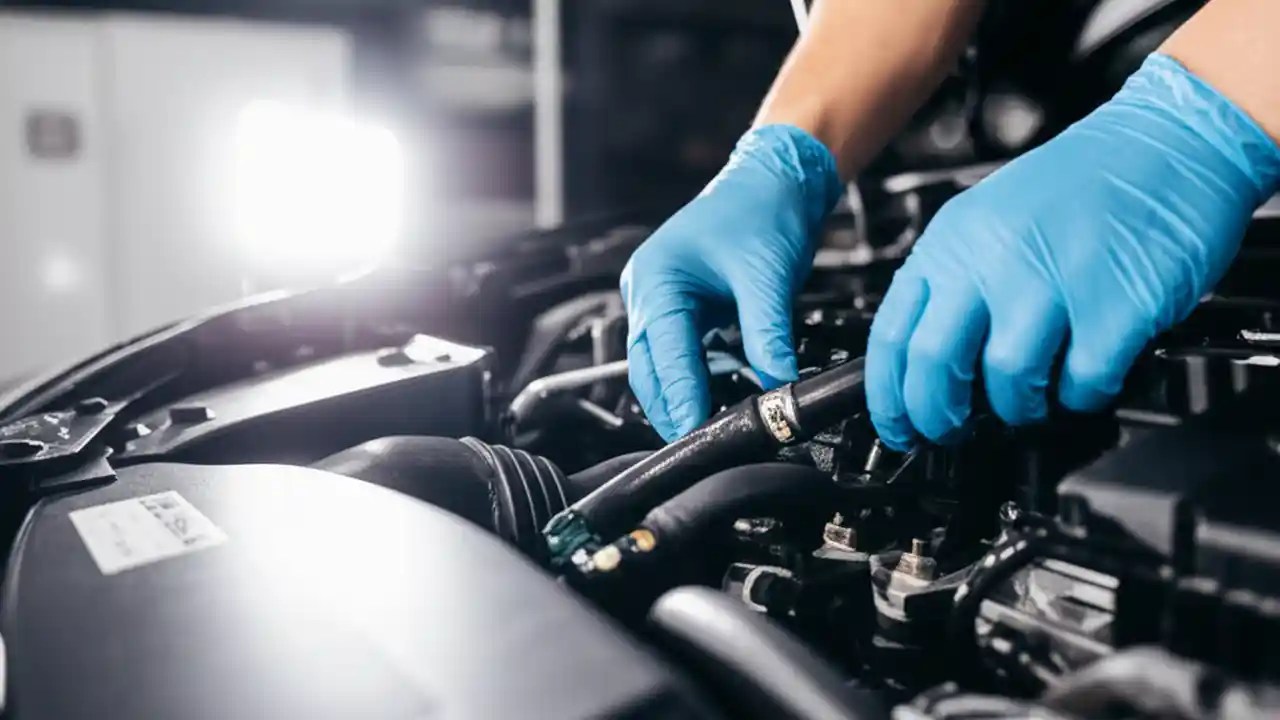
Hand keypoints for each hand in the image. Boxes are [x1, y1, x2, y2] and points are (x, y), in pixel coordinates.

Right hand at [621, 125, 840, 441]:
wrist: (778, 177)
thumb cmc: (763, 209)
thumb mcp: (768, 277)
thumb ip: (769, 336)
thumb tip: (780, 387)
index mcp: (656, 279)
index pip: (665, 354)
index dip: (682, 397)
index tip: (697, 434)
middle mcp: (649, 291)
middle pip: (649, 368)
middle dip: (672, 407)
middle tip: (699, 443)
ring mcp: (663, 299)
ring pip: (662, 365)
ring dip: (683, 395)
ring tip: (710, 428)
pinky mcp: (684, 307)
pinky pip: (683, 353)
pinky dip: (698, 378)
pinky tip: (720, 398)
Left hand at [867, 54, 1279, 449]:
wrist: (1169, 141)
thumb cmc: (1084, 183)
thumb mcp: (990, 219)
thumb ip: (955, 284)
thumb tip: (927, 364)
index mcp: (953, 241)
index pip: (892, 333)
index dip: (886, 395)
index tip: (897, 426)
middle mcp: (993, 259)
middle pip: (934, 365)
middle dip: (938, 416)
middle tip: (951, 430)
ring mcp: (1054, 281)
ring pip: (1007, 382)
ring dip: (1018, 408)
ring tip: (1033, 397)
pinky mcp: (1115, 305)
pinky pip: (1081, 383)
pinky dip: (1080, 396)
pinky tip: (1084, 377)